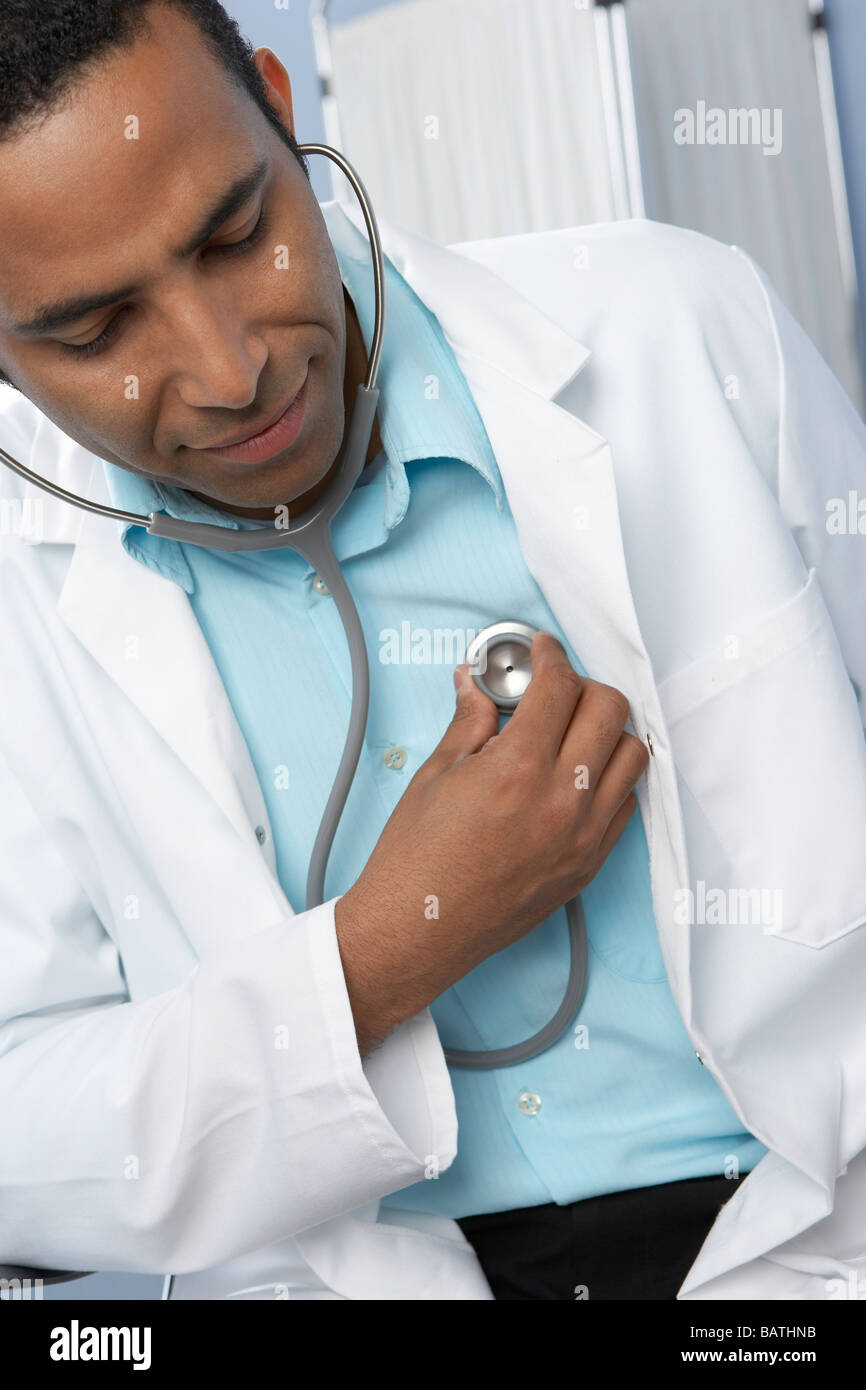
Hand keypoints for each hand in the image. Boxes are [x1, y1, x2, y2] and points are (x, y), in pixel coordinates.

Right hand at [335, 630, 648, 1049]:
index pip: (559, 685)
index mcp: (518, 768)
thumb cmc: (416, 860)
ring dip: (606, 729)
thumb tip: (475, 684)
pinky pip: (625, 803)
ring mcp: (583, 834)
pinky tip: (576, 774)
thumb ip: (468, 722)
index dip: (549, 656)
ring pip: (632, 753)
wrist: (418, 931)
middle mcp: (562, 799)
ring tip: (570, 730)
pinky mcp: (590, 863)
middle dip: (582, 685)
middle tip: (553, 689)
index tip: (539, 651)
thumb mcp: (434, 776)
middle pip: (610, 709)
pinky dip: (611, 776)